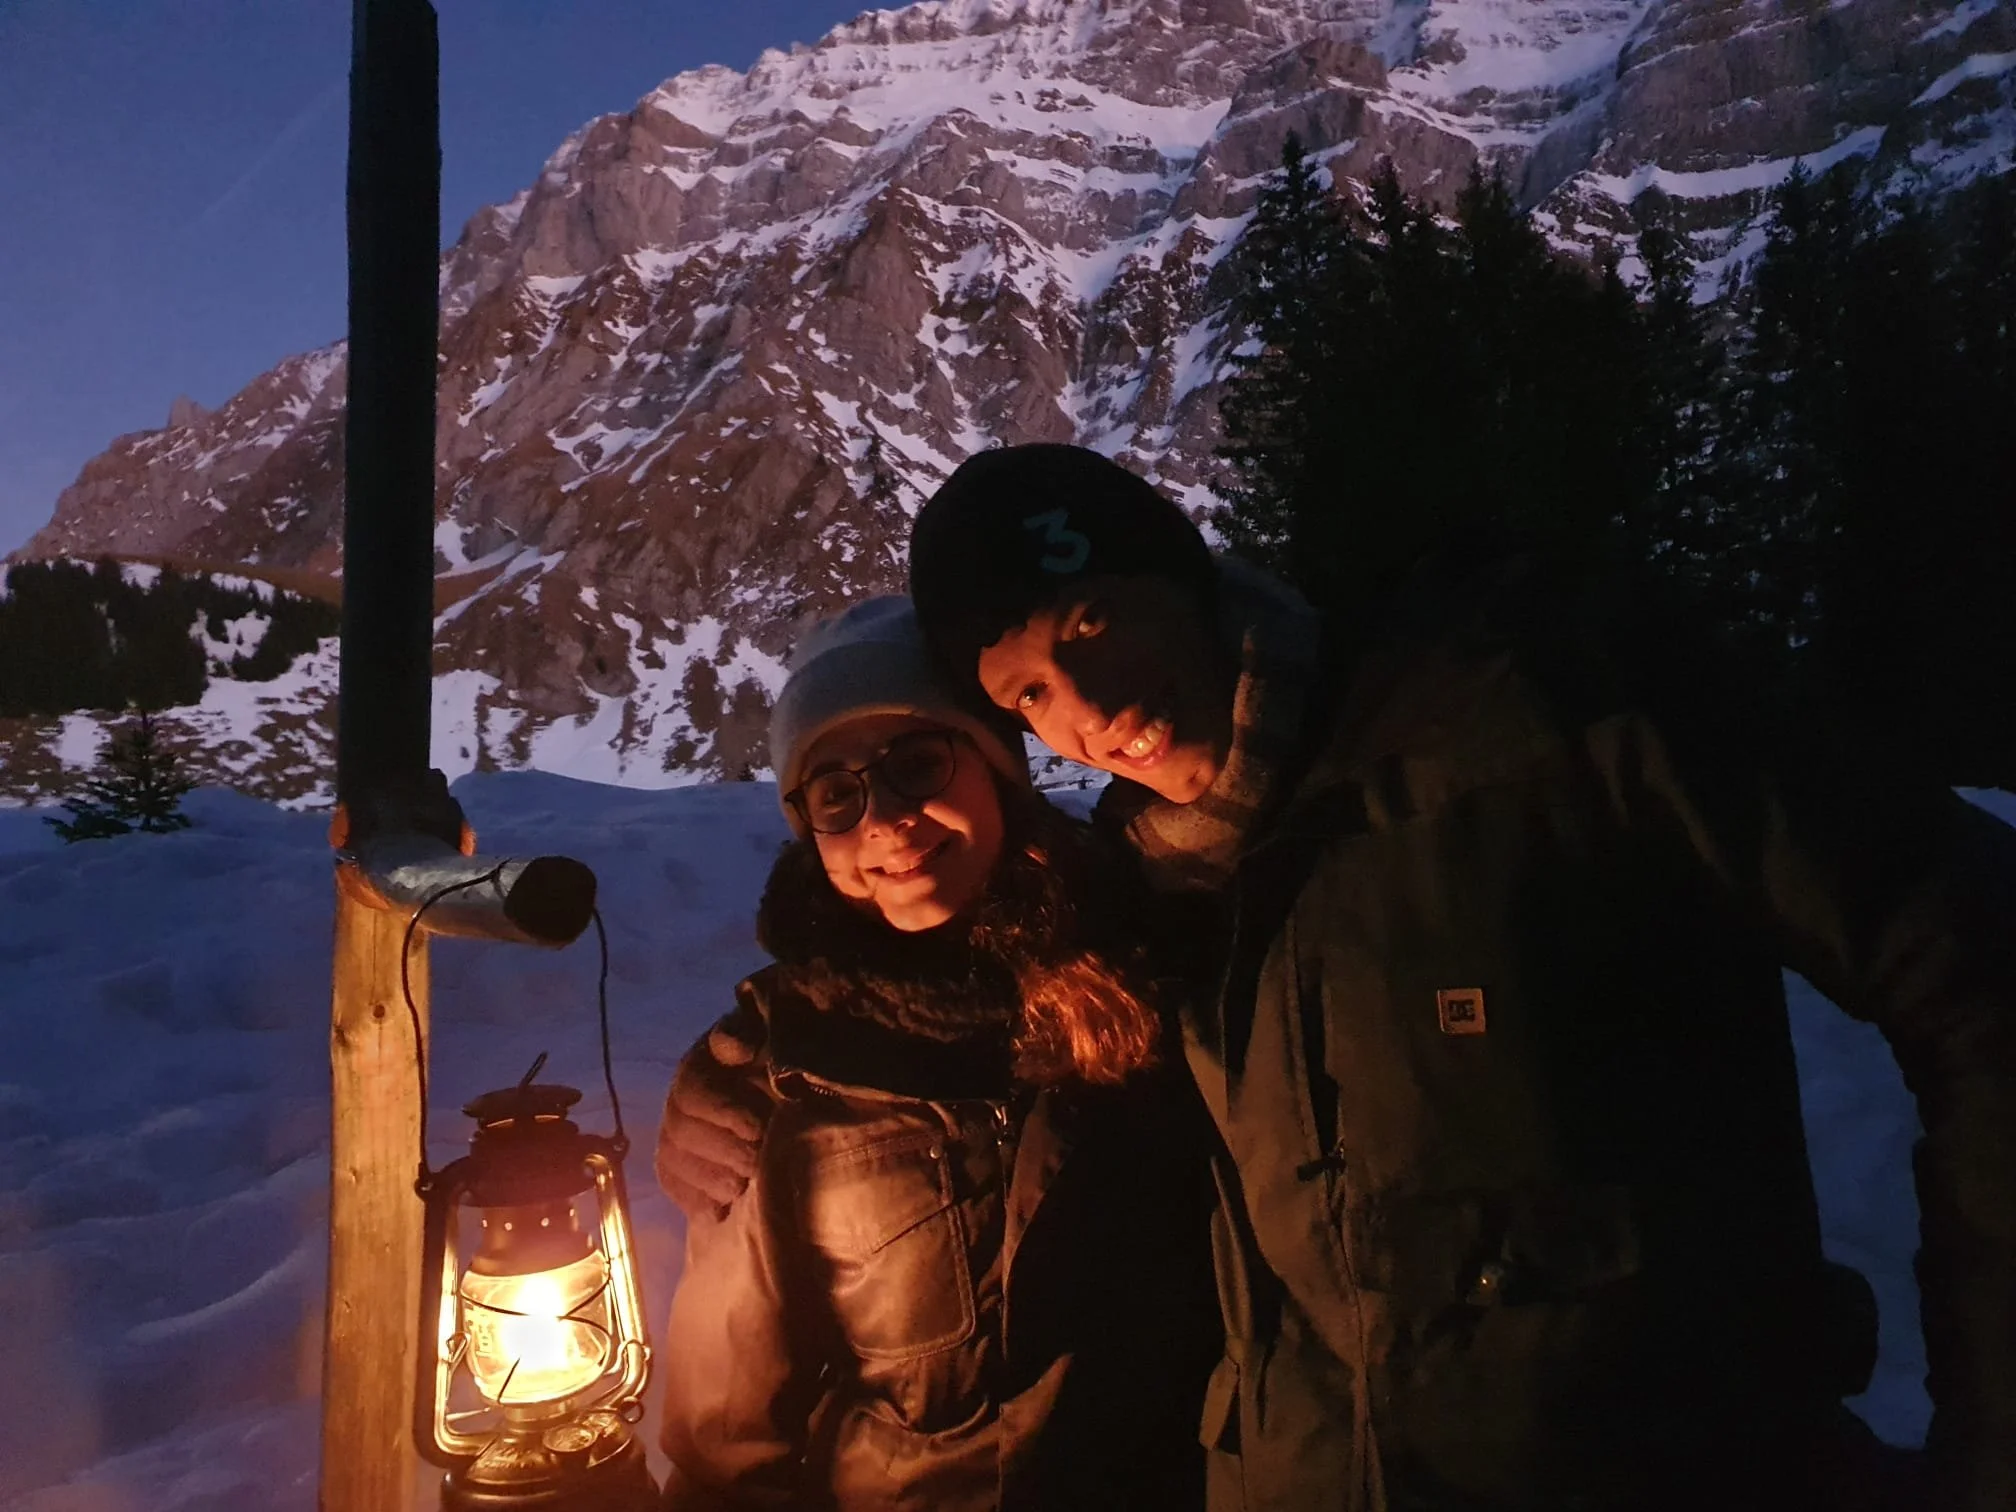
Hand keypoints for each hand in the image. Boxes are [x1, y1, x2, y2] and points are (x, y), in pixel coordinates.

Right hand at [655, 1007, 773, 1220]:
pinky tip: (721, 1209)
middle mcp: (677, 1102)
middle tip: (756, 1165)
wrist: (774, 1099)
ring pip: (673, 1163)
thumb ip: (748, 1037)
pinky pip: (673, 1187)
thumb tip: (736, 1046)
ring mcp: (673, 1137)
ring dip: (709, 1180)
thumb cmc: (774, 1067)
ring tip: (741, 1186)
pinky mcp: (676, 1168)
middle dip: (722, 1152)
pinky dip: (695, 1201)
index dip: (723, 1114)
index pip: (694, 1091)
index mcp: (698, 1068)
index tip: (757, 1130)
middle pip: (683, 1133)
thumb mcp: (768, 1041)